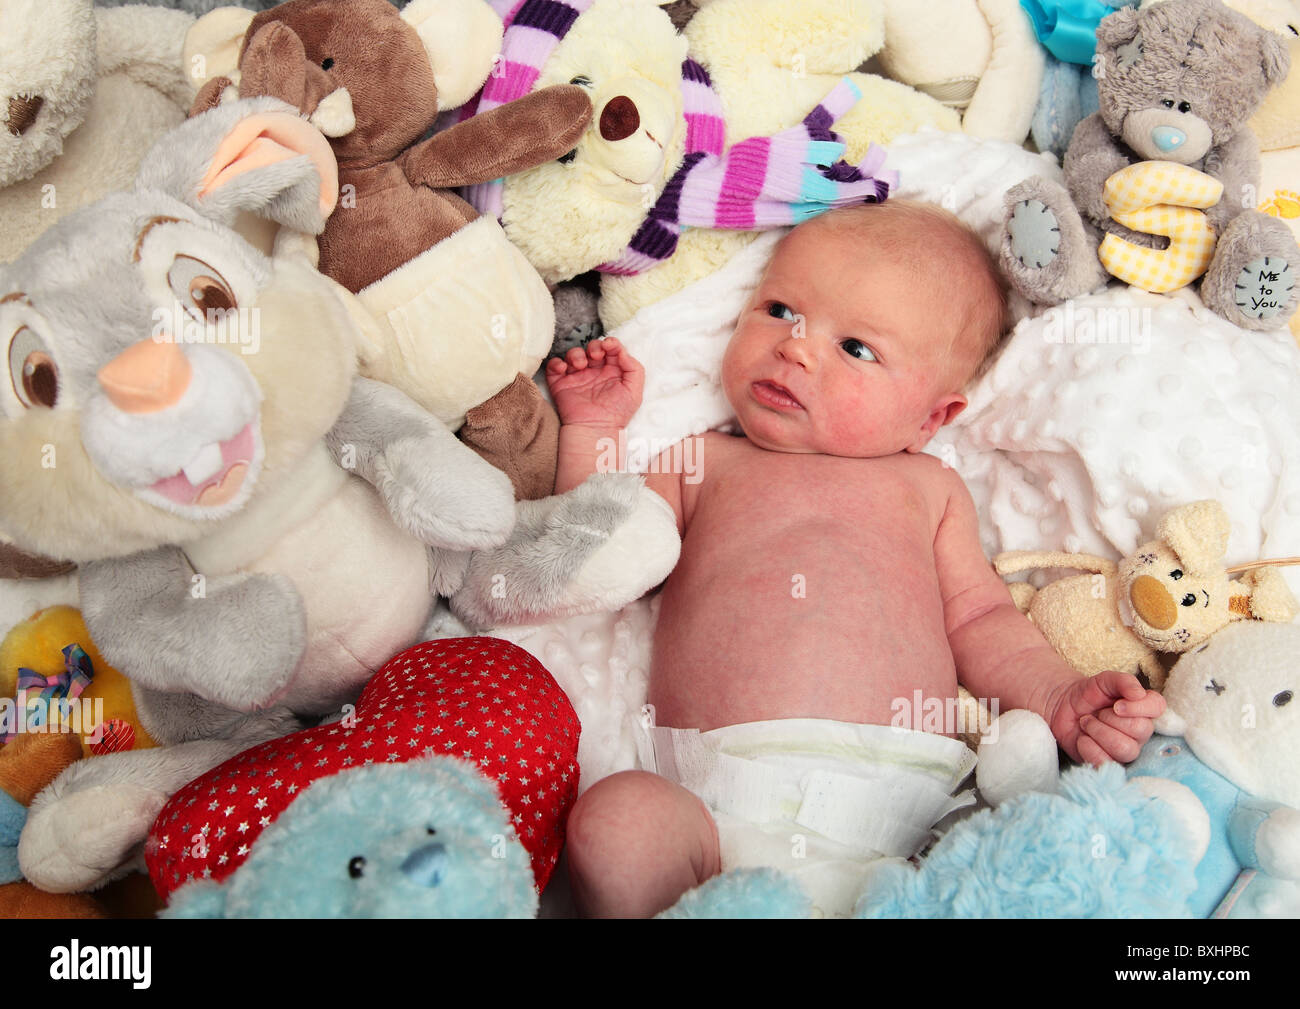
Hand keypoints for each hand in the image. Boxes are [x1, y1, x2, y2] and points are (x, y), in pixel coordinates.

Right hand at [545, 338, 643, 428]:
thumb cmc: (617, 413)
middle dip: (594, 346)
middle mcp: (594, 372)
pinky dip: (557, 363)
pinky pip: (555, 366)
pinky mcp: (561, 383)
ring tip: (581, 366)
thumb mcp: (634, 391)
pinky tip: (564, 369)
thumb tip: (622, 352)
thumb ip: (634, 368)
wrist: (596, 429)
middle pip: (592, 348)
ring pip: (573, 354)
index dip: (610, 343)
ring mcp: (577, 377)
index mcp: (612, 371)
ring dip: (576, 354)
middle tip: (596, 356)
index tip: (609, 346)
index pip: (611, 349)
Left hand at [1046, 670, 1164, 766]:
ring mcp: (1126, 750)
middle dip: (1110, 718)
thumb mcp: (1105, 680)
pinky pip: (1106, 762)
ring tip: (1086, 723)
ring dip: (1098, 732)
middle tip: (1097, 713)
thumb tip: (1139, 694)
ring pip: (1124, 749)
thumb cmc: (1090, 693)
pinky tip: (1082, 738)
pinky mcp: (1108, 762)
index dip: (1138, 707)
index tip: (1117, 705)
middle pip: (1140, 730)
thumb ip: (1124, 682)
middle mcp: (1140, 732)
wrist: (1063, 706)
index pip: (1158, 707)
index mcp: (1144, 709)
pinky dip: (1088, 747)